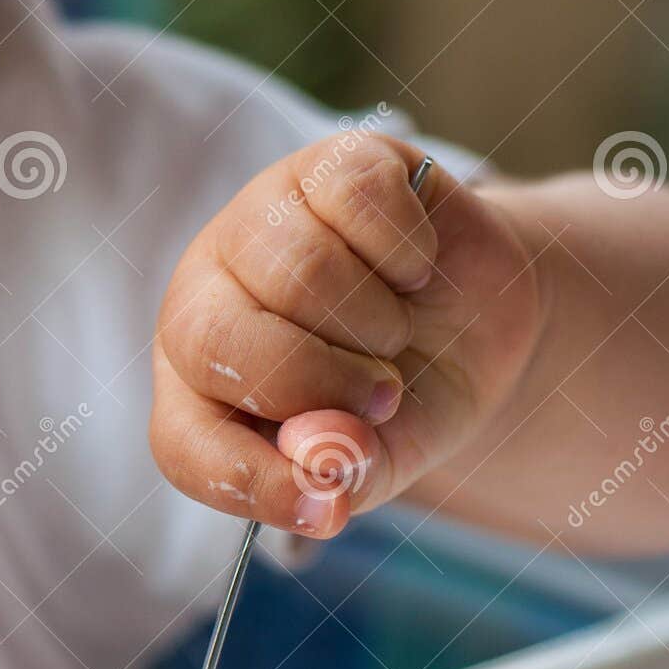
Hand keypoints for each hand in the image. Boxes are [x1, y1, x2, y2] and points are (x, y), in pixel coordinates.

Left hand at [151, 133, 542, 536]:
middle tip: (382, 394)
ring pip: (296, 271)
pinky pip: (358, 205)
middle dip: (317, 384)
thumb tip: (322, 460)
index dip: (252, 482)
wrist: (484, 328)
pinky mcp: (328, 163)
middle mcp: (207, 295)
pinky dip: (408, 253)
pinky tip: (413, 268)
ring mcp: (260, 218)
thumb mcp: (378, 462)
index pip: (184, 443)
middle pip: (220, 341)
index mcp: (195, 388)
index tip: (328, 505)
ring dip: (373, 322)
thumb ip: (343, 475)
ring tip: (392, 331)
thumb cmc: (406, 401)